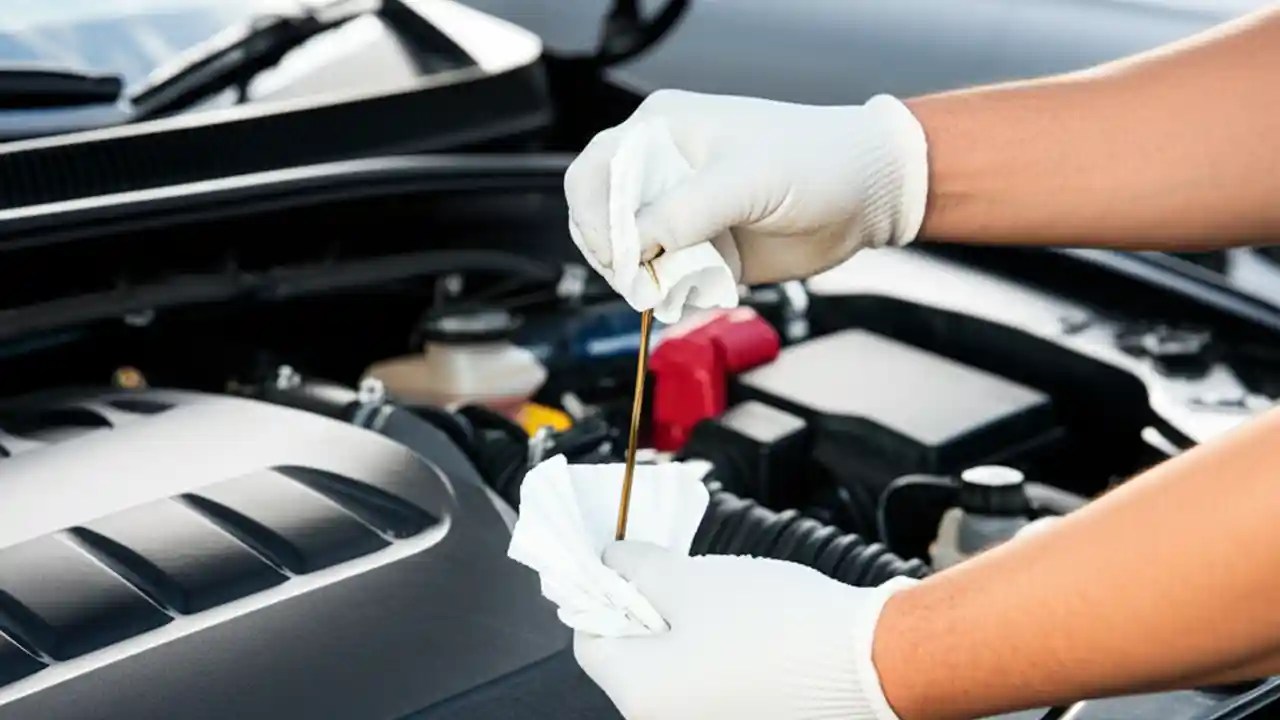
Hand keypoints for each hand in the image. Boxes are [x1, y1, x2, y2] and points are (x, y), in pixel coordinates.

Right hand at [564, 90, 928, 286]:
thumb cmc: (817, 160)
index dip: (595, 218)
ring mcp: (682, 214)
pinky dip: (670, 296)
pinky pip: (665, 280)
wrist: (868, 195)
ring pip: (630, 257)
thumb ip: (684, 211)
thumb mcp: (746, 179)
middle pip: (601, 219)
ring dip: (644, 281)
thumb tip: (633, 245)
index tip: (619, 255)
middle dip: (615, 255)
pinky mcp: (702, 250)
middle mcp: (663, 171)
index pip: (595, 173)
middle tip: (642, 280)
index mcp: (661, 132)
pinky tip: (695, 295)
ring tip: (676, 289)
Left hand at [574, 541, 916, 719]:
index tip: (624, 564)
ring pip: (674, 671)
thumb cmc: (779, 625)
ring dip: (686, 631)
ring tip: (723, 600)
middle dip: (650, 610)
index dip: (604, 593)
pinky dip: (717, 655)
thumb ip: (638, 568)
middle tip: (680, 575)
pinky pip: (710, 686)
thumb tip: (613, 560)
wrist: (871, 662)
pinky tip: (749, 628)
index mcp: (640, 695)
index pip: (591, 639)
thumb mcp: (692, 579)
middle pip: (634, 658)